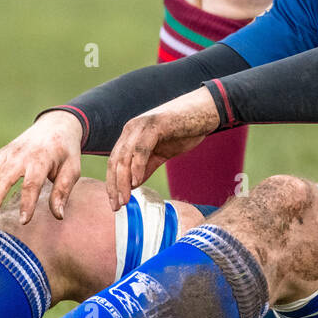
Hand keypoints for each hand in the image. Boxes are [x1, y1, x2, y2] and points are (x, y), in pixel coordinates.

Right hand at [0, 111, 83, 222]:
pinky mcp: (0, 153)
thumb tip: (58, 216)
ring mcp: (8, 153)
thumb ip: (63, 191)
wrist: (56, 125)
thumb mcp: (72, 169)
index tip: (23, 221)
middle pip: (6, 176)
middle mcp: (21, 156)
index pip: (32, 184)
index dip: (27, 203)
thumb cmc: (65, 152)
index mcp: (41, 160)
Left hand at [105, 89, 220, 210]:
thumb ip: (146, 167)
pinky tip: (137, 182)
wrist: (205, 111)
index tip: (115, 203)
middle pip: (115, 161)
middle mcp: (131, 129)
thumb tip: (132, 185)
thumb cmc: (185, 130)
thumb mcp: (162, 153)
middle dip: (114, 186)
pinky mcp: (155, 124)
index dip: (113, 184)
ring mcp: (142, 125)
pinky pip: (141, 148)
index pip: (114, 163)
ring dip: (123, 180)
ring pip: (125, 157)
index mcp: (131, 135)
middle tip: (117, 206)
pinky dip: (137, 166)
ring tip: (125, 199)